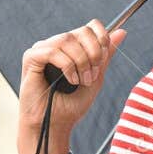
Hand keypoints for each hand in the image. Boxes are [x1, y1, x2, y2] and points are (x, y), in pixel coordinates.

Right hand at [18, 19, 127, 137]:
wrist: (55, 125)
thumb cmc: (72, 105)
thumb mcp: (96, 78)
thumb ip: (105, 56)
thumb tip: (122, 31)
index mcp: (71, 48)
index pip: (89, 27)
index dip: (102, 39)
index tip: (103, 61)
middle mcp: (56, 45)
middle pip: (81, 31)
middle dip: (93, 53)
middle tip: (92, 75)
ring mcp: (42, 49)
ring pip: (67, 39)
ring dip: (80, 61)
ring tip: (81, 81)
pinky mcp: (31, 57)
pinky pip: (52, 50)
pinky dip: (67, 66)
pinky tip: (70, 80)